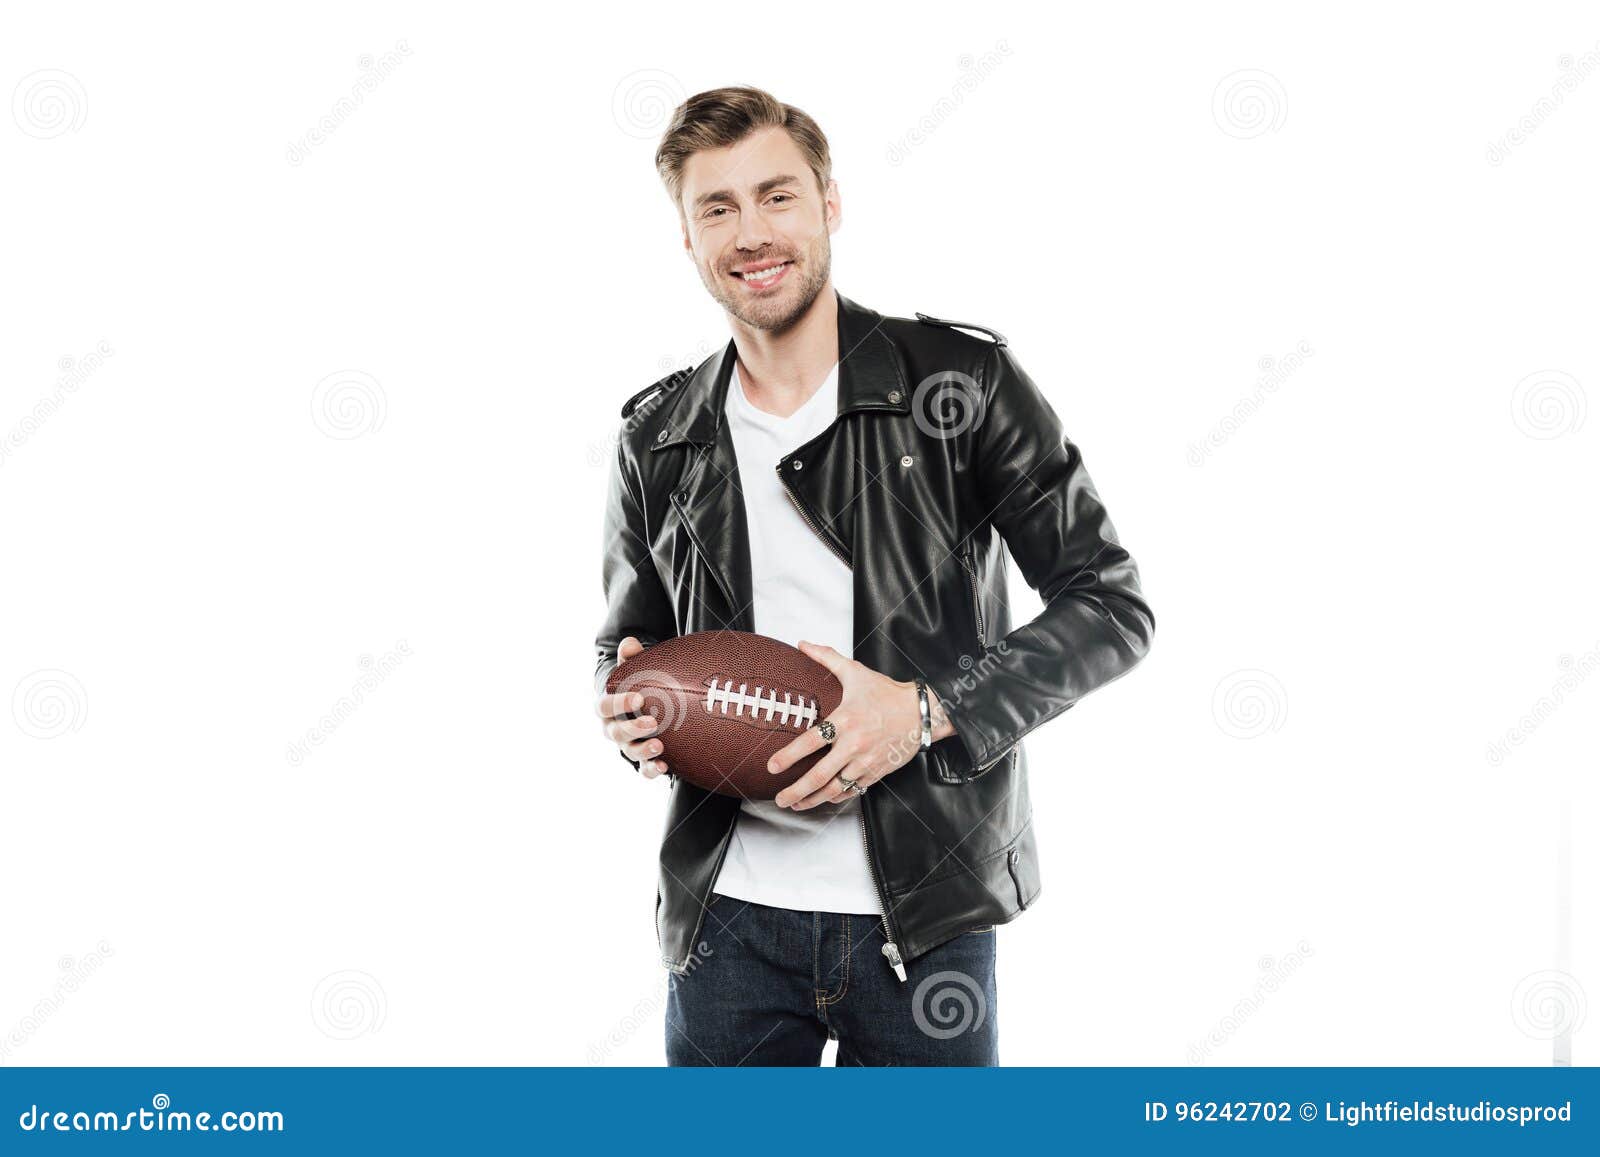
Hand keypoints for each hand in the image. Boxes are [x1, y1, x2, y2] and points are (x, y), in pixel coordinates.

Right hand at [595, 636, 669, 778]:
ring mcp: (626, 746)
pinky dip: (651, 770)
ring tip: (660, 746)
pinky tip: (665, 766)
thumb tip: (630, 643)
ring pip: (629, 752)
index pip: (605, 706)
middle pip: (616, 732)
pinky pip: (643, 769)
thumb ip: (630, 658)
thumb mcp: (632, 671)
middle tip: (653, 722)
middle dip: (633, 728)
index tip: (638, 697)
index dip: (619, 703)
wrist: (640, 707)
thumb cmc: (634, 685)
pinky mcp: (641, 759)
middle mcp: (613, 729)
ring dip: (643, 751)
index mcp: (607, 708)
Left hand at [767, 641, 932, 809]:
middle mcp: (854, 745)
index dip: (789, 756)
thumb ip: (827, 658)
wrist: (921, 713)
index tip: (772, 766)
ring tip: (795, 804)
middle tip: (779, 797)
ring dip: (812, 799)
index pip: (810, 742)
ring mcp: (865, 762)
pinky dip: (836, 797)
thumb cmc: (887, 693)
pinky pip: (853, 790)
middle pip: (820, 775)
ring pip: (835, 788)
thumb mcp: (855, 671)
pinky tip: (823, 799)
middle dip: (796, 789)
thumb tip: (803, 645)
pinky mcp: (876, 772)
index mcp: (845, 721)